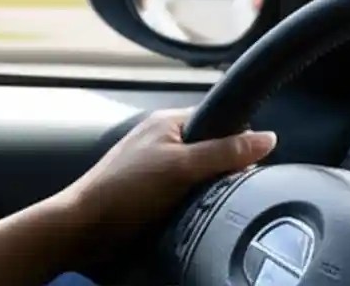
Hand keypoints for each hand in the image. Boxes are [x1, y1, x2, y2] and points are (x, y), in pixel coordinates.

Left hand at [64, 108, 276, 240]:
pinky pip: (183, 195)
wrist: (82, 228)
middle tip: (222, 189)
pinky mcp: (150, 194)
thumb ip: (225, 152)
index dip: (236, 141)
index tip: (247, 163)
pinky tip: (189, 214)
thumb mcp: (182, 167)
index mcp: (168, 122)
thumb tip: (267, 138)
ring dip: (204, 191)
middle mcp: (162, 141)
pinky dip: (190, 205)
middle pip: (211, 151)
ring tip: (202, 204)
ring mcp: (155, 168)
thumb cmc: (122, 190)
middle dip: (221, 170)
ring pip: (198, 176)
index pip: (218, 121)